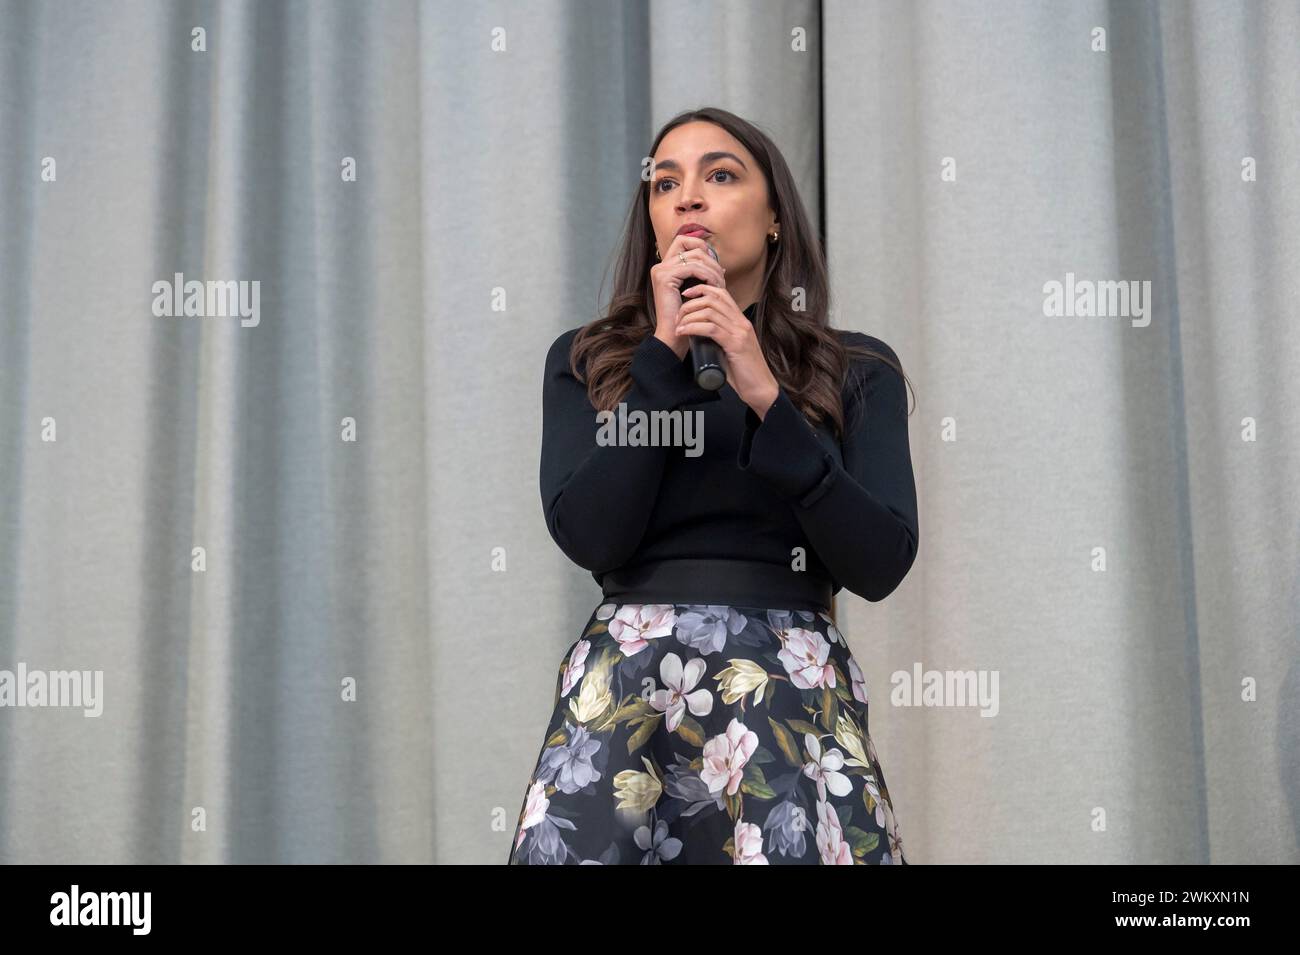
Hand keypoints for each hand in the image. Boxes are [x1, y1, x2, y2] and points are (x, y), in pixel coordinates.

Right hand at [649, 234, 725, 359]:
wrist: (675, 335)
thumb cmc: (687, 316)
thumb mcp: (696, 290)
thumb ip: (703, 275)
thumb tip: (720, 265)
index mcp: (666, 266)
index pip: (684, 241)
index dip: (701, 246)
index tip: (715, 265)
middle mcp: (660, 266)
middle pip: (688, 243)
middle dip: (709, 257)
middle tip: (721, 275)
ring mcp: (660, 270)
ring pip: (694, 256)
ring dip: (712, 268)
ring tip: (720, 284)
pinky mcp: (664, 277)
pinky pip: (692, 267)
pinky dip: (707, 275)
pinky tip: (713, 286)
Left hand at [674, 285, 779, 416]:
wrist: (760, 388)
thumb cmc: (743, 372)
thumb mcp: (730, 349)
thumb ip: (718, 338)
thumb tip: (697, 333)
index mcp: (741, 321)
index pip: (722, 293)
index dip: (702, 289)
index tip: (686, 295)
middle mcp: (741, 322)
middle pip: (713, 298)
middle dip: (691, 303)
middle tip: (678, 316)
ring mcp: (740, 332)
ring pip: (710, 311)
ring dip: (689, 316)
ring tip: (678, 326)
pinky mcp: (736, 344)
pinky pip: (711, 329)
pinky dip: (693, 327)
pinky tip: (683, 332)